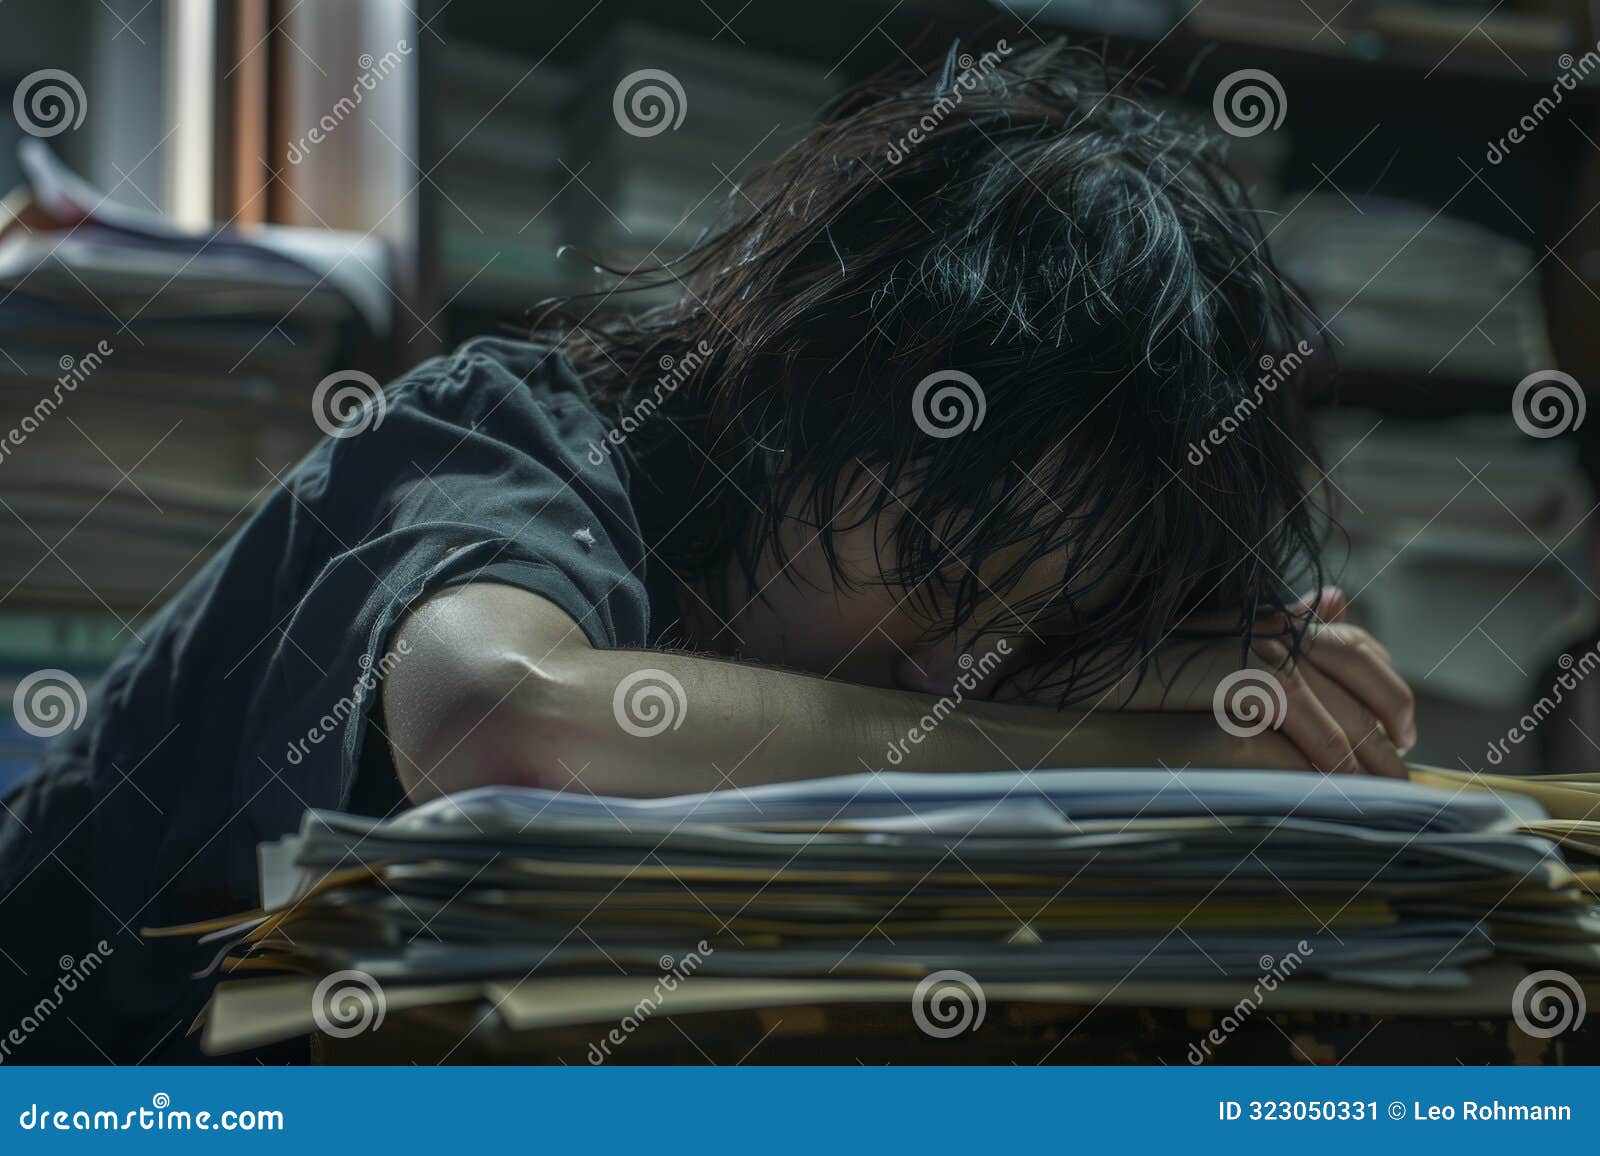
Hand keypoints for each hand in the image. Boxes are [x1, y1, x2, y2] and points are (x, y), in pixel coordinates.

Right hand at [995, 587, 1416, 777]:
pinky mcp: (1238, 676)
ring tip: (1384, 794)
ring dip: (1370, 753)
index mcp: (1259, 615)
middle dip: (1390, 721)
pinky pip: (1307, 724)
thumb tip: (1333, 599)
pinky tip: (1342, 789)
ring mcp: (1252, 646)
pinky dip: (1333, 758)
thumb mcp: (1204, 646)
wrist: (1063, 677)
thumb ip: (1270, 624)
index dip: (1384, 684)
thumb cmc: (1123, 670)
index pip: (1348, 642)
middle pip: (1357, 669)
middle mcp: (1263, 622)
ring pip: (1340, 702)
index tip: (1400, 729)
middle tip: (1402, 771)